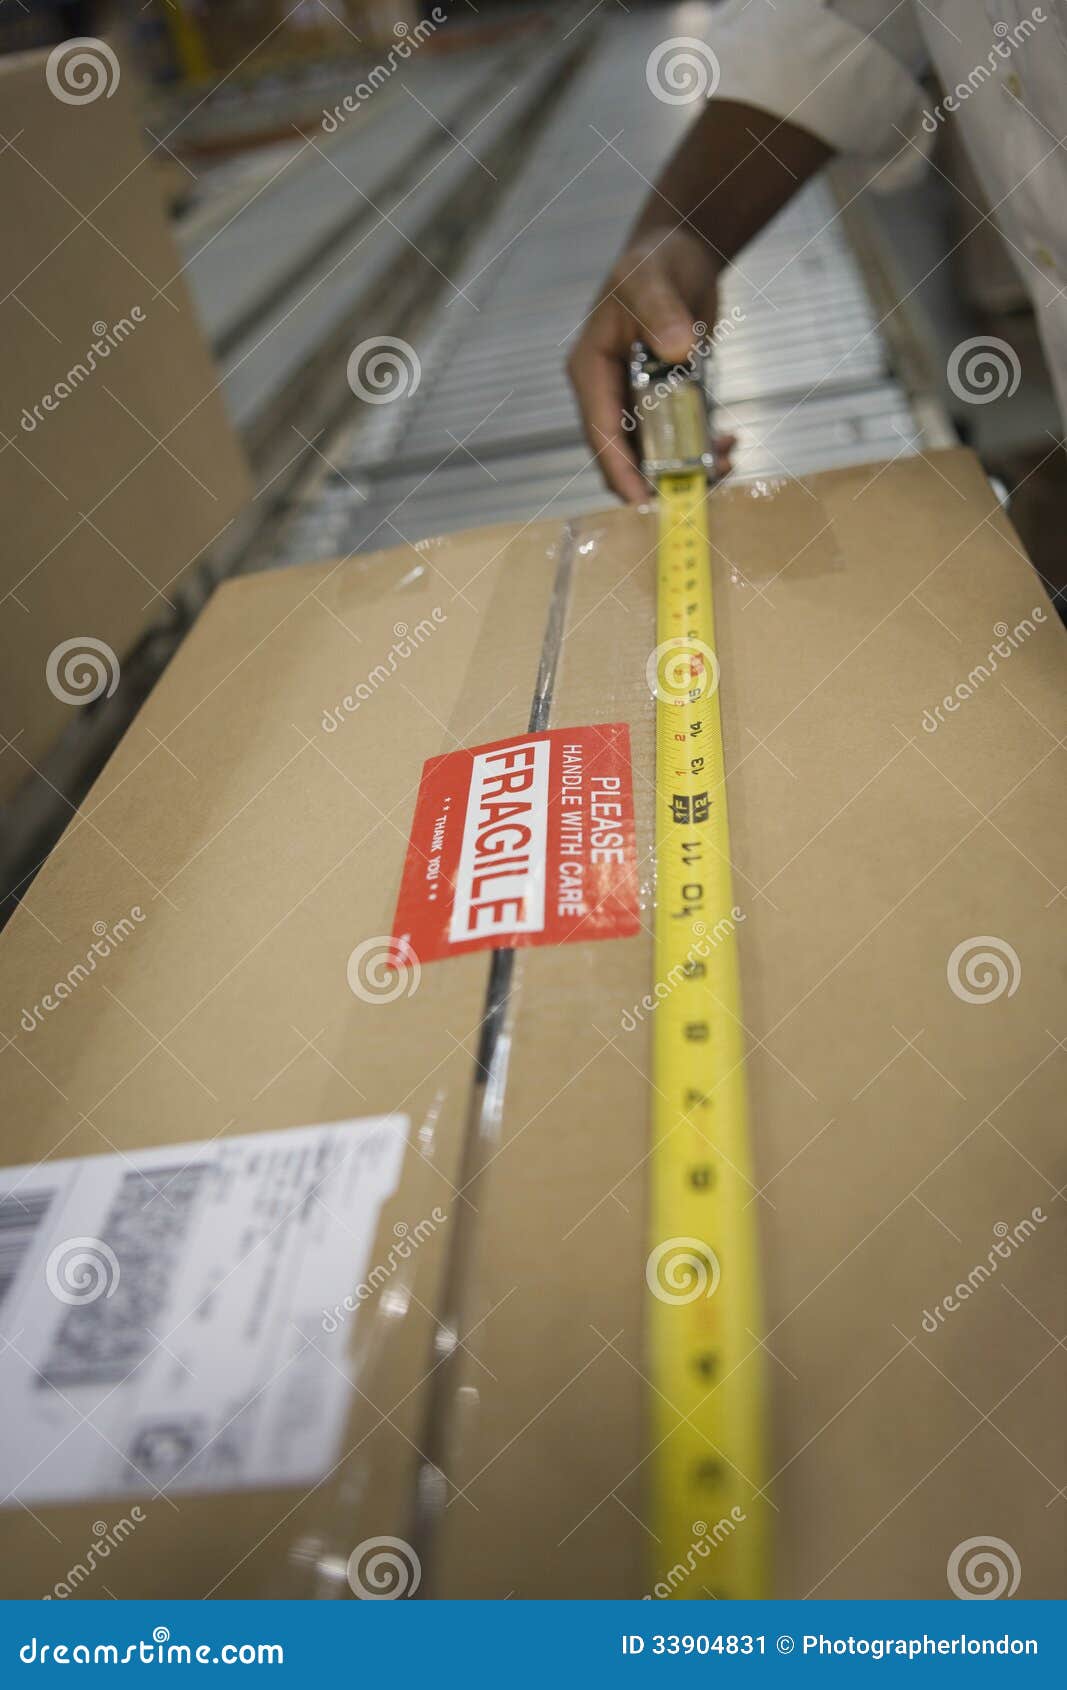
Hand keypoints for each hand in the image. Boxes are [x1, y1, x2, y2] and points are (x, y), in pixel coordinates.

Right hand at [566, 227, 727, 502]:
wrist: (681, 253)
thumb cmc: (656, 261)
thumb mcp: (653, 280)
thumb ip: (661, 311)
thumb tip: (674, 349)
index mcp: (591, 369)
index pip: (599, 429)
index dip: (618, 468)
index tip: (642, 497)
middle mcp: (608, 391)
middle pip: (624, 451)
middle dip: (659, 473)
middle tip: (699, 483)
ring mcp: (634, 399)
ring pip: (652, 450)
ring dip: (685, 464)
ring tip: (723, 460)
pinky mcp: (661, 400)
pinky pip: (675, 436)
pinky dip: (700, 446)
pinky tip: (727, 442)